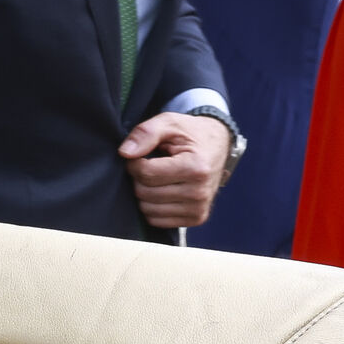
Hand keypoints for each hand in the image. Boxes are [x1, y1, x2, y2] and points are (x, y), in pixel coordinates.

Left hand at [119, 113, 232, 229]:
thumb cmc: (191, 134)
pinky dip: (152, 207)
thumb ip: (146, 133)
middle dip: (139, 178)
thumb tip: (125, 153)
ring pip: (147, 209)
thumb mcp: (170, 123)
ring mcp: (199, 208)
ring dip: (144, 193)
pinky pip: (156, 220)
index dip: (134, 163)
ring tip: (159, 177)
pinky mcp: (196, 218)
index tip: (140, 155)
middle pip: (144, 193)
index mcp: (196, 167)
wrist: (218, 146)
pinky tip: (163, 191)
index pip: (146, 174)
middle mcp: (199, 192)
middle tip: (151, 165)